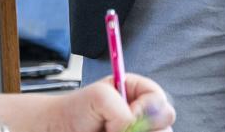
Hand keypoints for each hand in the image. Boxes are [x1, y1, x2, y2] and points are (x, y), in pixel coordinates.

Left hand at [45, 73, 173, 131]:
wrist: (59, 130)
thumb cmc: (75, 111)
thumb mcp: (97, 96)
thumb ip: (120, 106)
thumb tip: (132, 123)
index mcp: (140, 95)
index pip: (161, 102)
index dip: (146, 109)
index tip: (127, 112)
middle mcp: (144, 118)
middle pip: (165, 128)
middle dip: (142, 129)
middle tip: (112, 128)